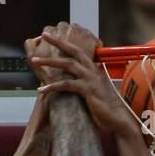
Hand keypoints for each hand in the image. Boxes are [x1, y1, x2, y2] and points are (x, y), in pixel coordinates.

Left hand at [30, 23, 140, 138]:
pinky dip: (52, 87)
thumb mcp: (97, 93)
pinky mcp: (88, 90)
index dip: (67, 44)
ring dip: (49, 62)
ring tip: (35, 61)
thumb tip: (76, 85)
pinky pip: (67, 85)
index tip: (55, 38)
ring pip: (68, 64)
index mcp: (95, 71)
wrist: (119, 120)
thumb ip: (87, 85)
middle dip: (58, 42)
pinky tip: (42, 90)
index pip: (79, 52)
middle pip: (74, 51)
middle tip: (45, 35)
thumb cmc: (107, 110)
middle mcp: (93, 71)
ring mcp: (91, 79)